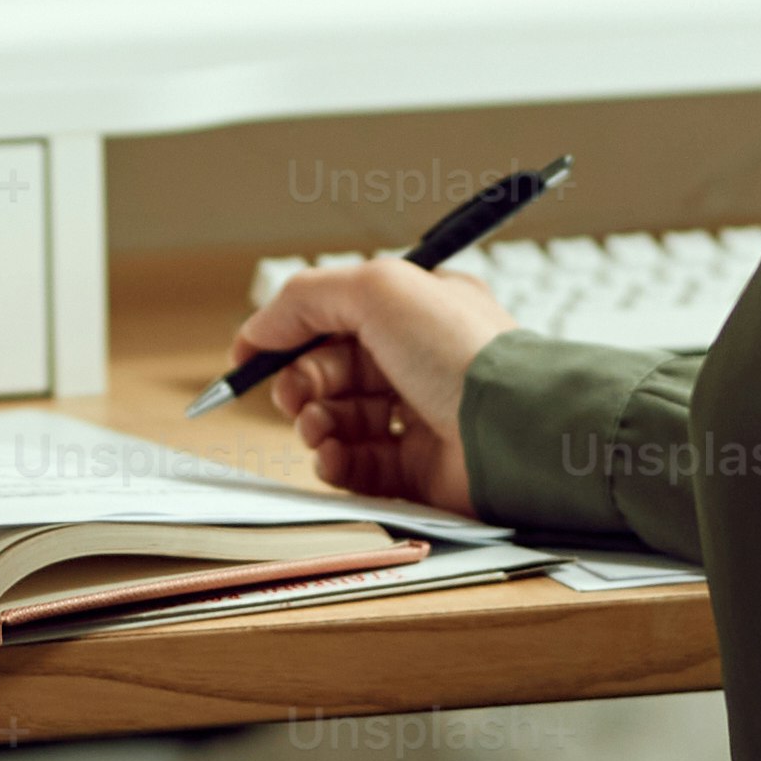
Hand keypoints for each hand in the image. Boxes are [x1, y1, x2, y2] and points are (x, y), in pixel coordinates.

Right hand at [233, 259, 512, 520]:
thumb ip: (307, 297)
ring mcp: (419, 418)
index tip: (249, 355)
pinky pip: (359, 468)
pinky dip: (335, 464)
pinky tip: (330, 458)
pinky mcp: (420, 471)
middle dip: (301, 383)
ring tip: (316, 428)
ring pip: (340, 421)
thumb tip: (258, 327)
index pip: (336, 317)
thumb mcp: (378, 289)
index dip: (289, 335)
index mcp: (416, 311)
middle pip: (331, 372)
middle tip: (294, 395)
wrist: (512, 430)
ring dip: (314, 424)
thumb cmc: (461, 352)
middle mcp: (419, 362)